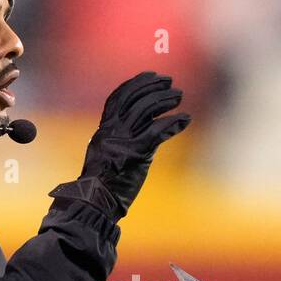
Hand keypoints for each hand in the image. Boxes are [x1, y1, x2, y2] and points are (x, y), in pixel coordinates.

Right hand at [49, 71, 189, 220]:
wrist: (95, 204)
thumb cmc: (105, 188)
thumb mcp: (109, 159)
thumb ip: (123, 143)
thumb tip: (147, 135)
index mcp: (103, 132)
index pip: (117, 98)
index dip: (135, 84)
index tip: (151, 75)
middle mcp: (111, 132)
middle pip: (133, 98)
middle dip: (153, 87)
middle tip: (170, 83)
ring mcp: (123, 141)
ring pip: (145, 109)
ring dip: (165, 100)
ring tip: (179, 97)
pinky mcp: (136, 154)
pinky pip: (157, 131)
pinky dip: (173, 122)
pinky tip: (185, 118)